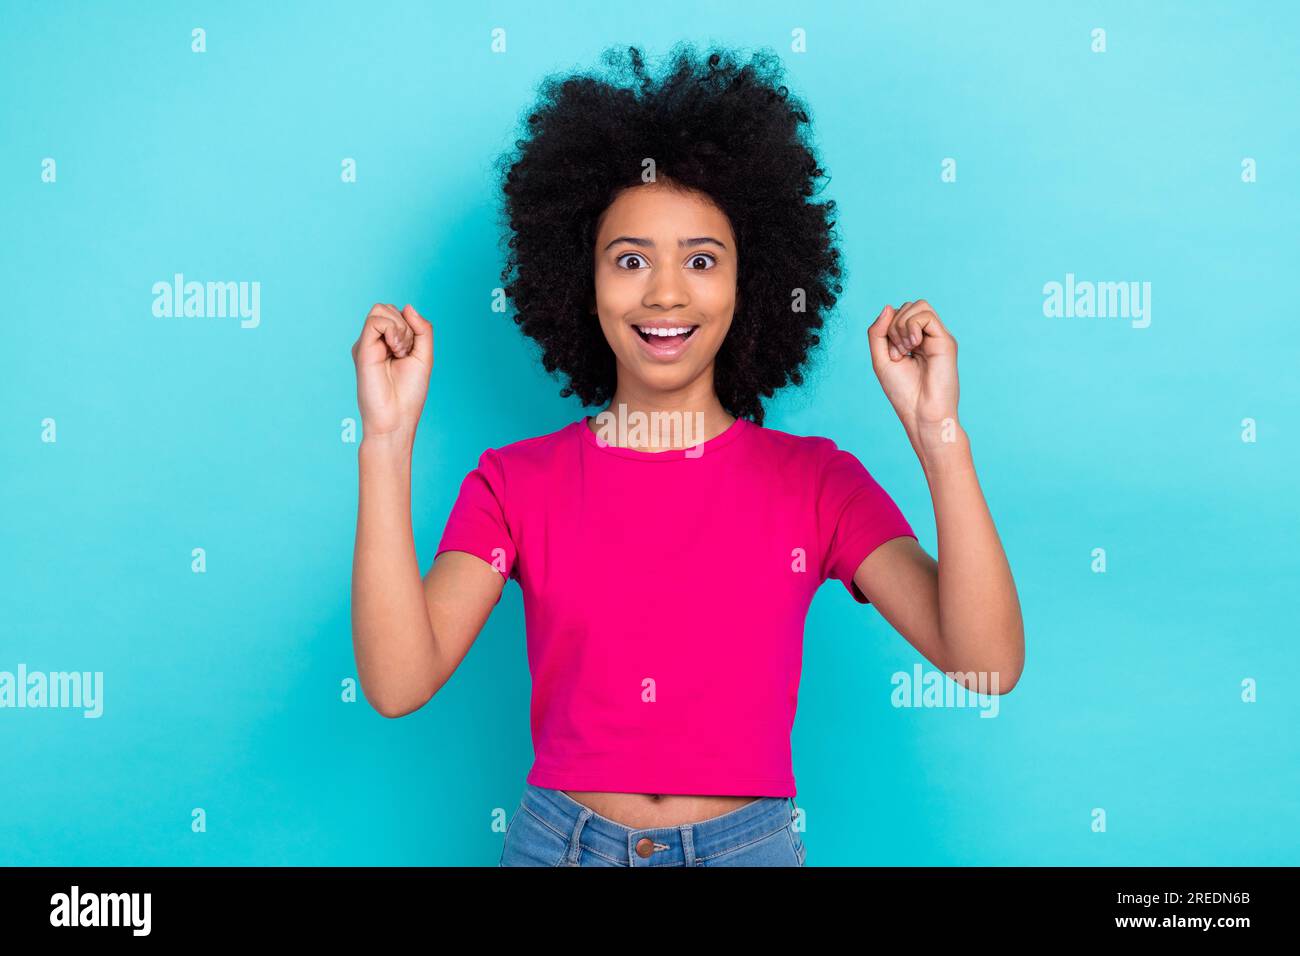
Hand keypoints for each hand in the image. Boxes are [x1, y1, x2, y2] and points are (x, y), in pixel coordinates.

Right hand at [351, 303, 433, 440]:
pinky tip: (395, 351)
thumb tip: (408, 307)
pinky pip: (376, 319)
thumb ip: (421, 329)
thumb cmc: (409, 393)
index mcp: (388, 343)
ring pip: (382, 309)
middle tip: (405, 352)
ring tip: (400, 352)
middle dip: (406, 325)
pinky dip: (393, 330)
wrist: (396, 418)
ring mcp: (367, 343)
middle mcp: (374, 341)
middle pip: (389, 308)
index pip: (399, 314)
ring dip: (400, 328)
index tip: (412, 352)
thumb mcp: (424, 356)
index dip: (412, 326)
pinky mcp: (361, 348)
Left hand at [867, 299, 958, 438]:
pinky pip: (926, 315)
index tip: (891, 355)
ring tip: (905, 350)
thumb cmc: (903, 392)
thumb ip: (878, 333)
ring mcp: (937, 337)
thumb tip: (887, 306)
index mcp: (912, 342)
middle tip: (897, 353)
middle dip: (894, 325)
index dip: (888, 327)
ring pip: (918, 306)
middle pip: (908, 306)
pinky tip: (913, 346)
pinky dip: (913, 326)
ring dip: (902, 325)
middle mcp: (927, 337)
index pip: (898, 315)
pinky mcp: (946, 341)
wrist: (922, 413)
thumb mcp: (881, 359)